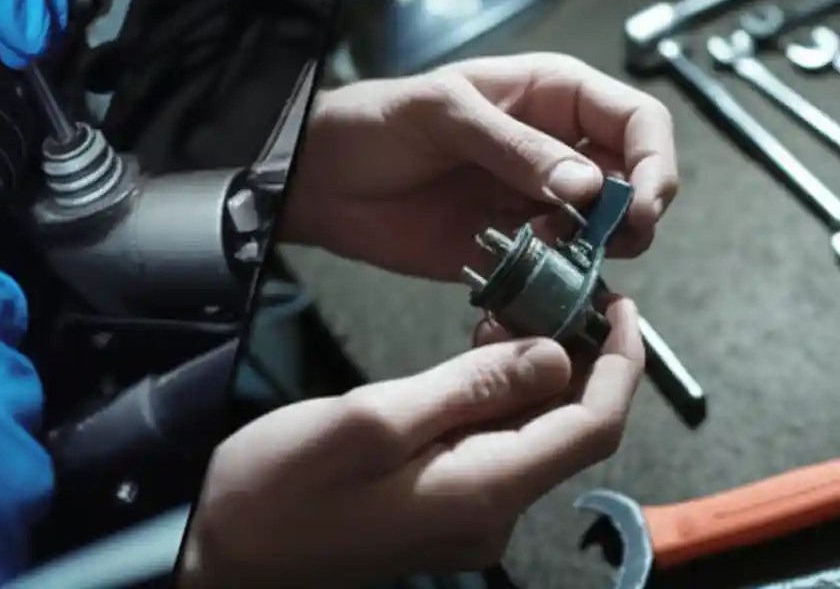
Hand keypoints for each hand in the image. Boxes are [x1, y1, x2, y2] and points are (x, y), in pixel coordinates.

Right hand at [180, 296, 643, 587]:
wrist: (225, 555)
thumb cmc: (279, 491)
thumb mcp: (371, 419)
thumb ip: (469, 387)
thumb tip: (553, 357)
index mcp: (483, 491)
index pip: (592, 427)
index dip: (620, 364)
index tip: (618, 305)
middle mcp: (489, 513)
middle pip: (566, 431)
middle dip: (574, 359)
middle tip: (551, 290)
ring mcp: (464, 516)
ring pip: (528, 436)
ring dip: (530, 376)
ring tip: (507, 313)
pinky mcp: (436, 510)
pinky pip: (492, 450)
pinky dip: (494, 400)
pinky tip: (472, 362)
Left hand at [282, 54, 678, 279]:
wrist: (321, 182)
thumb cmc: (375, 123)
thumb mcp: (442, 114)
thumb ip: (514, 146)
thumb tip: (588, 184)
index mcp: (552, 96)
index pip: (637, 120)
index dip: (654, 159)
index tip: (640, 202)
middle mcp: (557, 149)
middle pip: (636, 181)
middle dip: (634, 214)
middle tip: (605, 239)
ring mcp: (538, 202)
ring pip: (605, 232)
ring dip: (597, 251)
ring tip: (554, 253)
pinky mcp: (514, 248)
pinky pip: (560, 269)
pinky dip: (561, 281)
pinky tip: (533, 280)